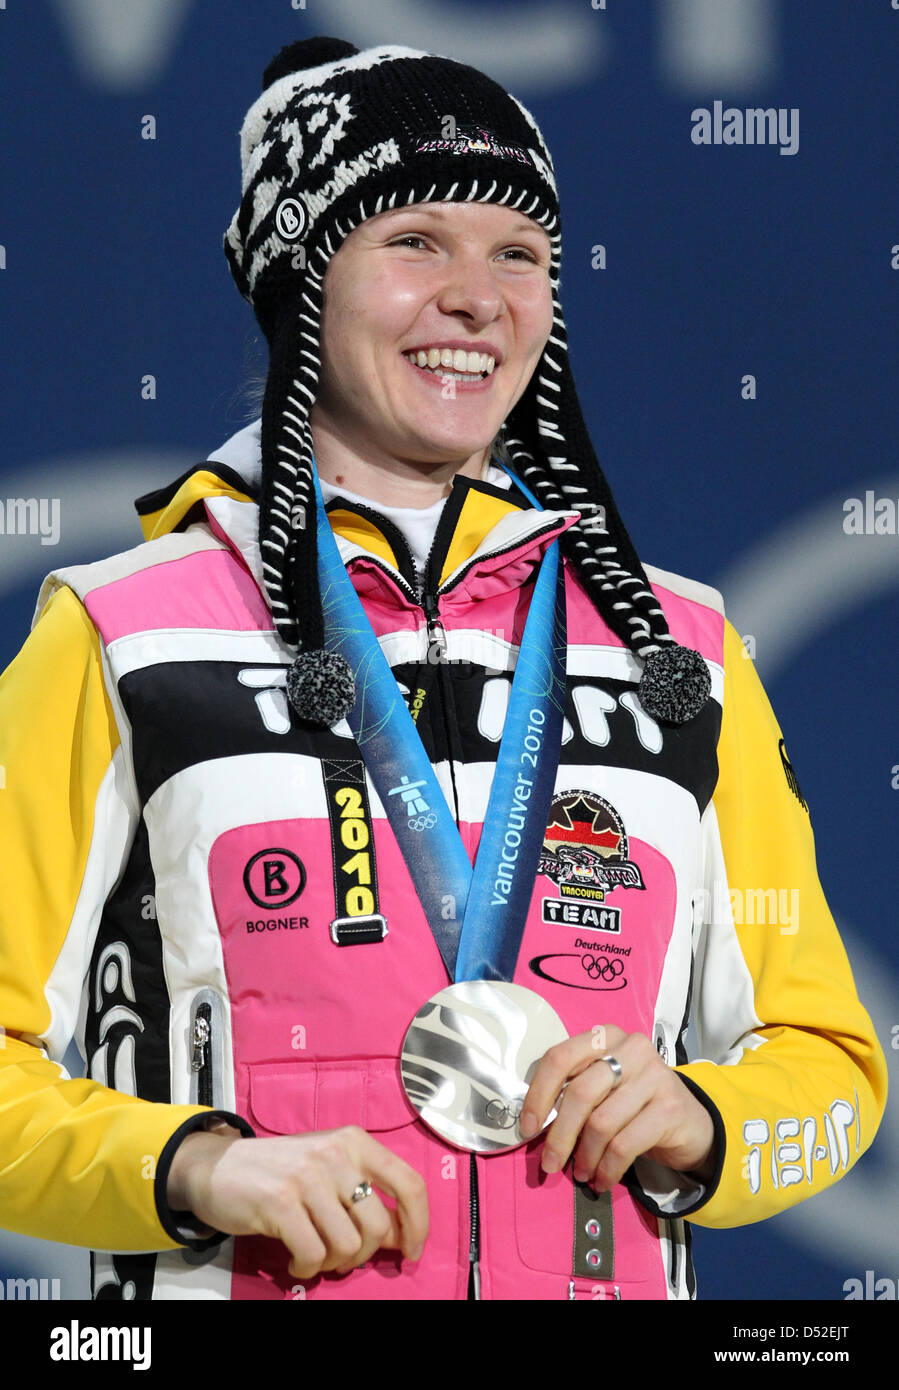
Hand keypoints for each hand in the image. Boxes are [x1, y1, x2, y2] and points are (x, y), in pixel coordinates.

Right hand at [166, 1124, 428, 1277]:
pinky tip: (295, 1261)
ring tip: (314, 1255)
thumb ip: (364, 1193)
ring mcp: (308, 1176)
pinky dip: (307, 1269)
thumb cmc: (279, 1171)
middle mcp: (336, 1154)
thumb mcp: (328, 1167)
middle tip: (342, 1257)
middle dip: (364, 1255)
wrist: (217, 1166)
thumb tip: (401, 1236)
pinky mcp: (280, 1201)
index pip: (408, 1183)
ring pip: (347, 1245)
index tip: (411, 1251)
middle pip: (378, 1226)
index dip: (418, 1224)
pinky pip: (313, 1255)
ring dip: (332, 1263)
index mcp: (355, 1142)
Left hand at [518, 1025, 715, 1190]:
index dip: (538, 1094)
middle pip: (580, 1093)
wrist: (689, 1122)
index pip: (560, 1058)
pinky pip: (624, 1145)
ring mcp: (654, 1075)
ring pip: (601, 1123)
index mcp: (605, 1036)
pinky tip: (602, 1180)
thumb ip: (572, 1093)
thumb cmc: (633, 1104)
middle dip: (559, 1136)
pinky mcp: (669, 1107)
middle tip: (550, 1164)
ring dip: (584, 1157)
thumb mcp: (602, 1089)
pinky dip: (607, 1168)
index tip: (527, 1127)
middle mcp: (631, 1048)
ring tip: (581, 1173)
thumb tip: (534, 1126)